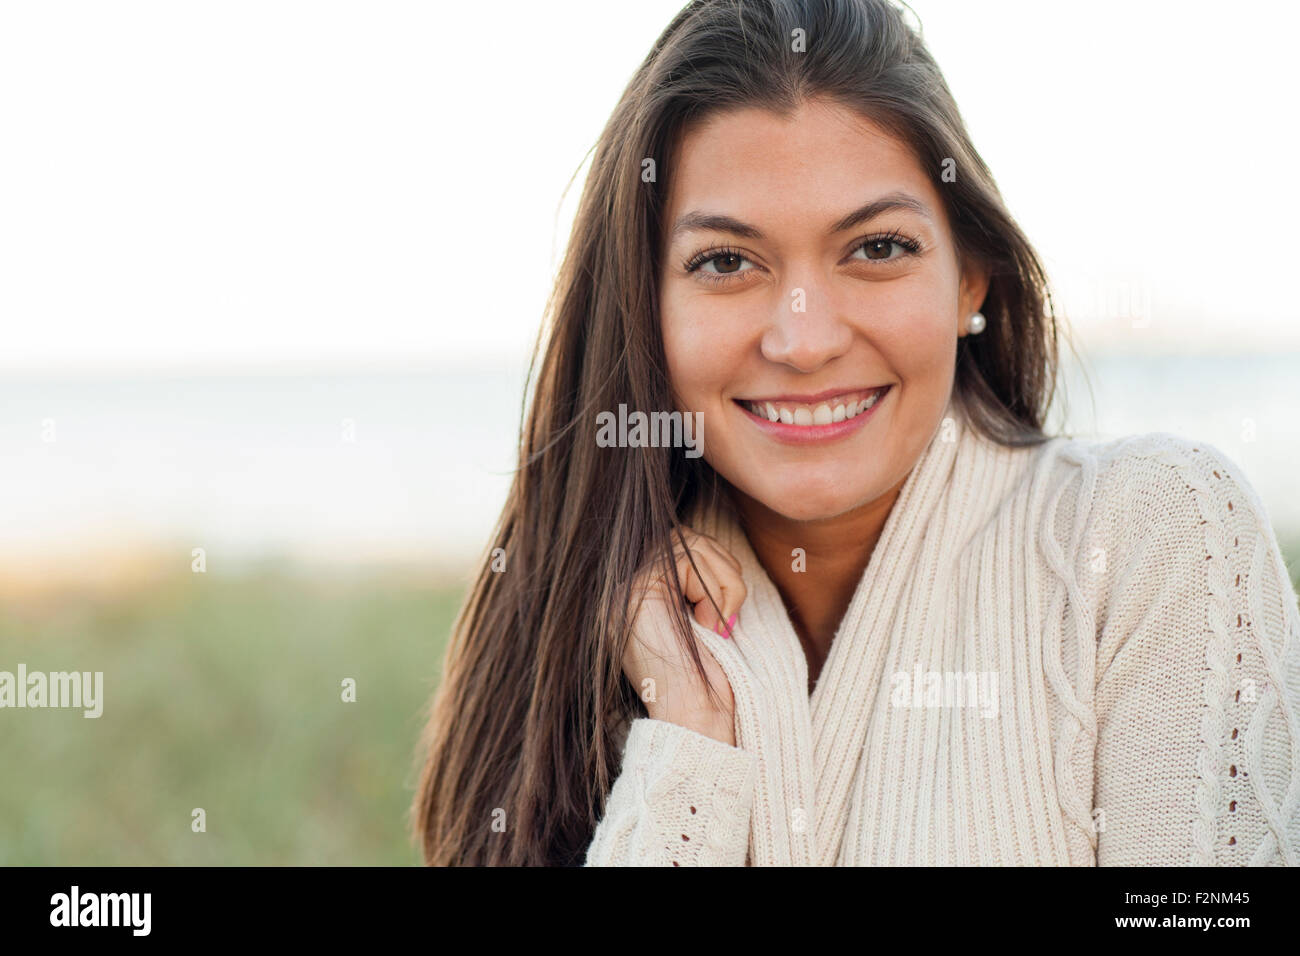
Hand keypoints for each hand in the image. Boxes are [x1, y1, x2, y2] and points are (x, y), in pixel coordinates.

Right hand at [622, 527, 746, 745]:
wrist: (695, 721)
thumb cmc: (708, 684)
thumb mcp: (705, 622)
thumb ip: (701, 586)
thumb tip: (716, 553)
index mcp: (639, 600)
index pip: (680, 549)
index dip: (716, 571)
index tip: (726, 617)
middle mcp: (625, 592)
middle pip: (685, 538)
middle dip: (724, 571)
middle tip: (729, 619)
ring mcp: (625, 590)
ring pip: (689, 543)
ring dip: (722, 584)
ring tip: (717, 625)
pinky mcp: (636, 590)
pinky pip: (686, 559)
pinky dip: (712, 590)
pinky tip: (708, 626)